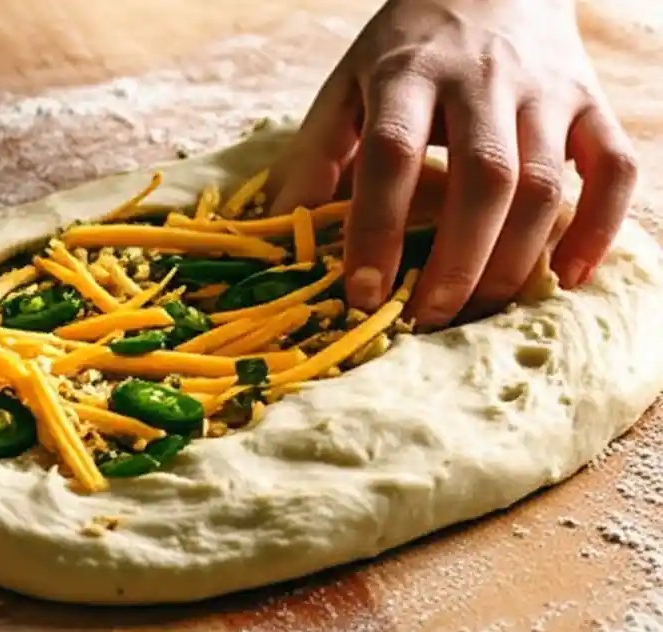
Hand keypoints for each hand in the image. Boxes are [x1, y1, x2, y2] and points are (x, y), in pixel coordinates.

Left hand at [270, 0, 637, 325]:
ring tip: (475, 308)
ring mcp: (546, 91)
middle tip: (427, 316)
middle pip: (483, 177)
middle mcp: (483, 79)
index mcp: (409, 73)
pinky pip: (615, 169)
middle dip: (456, 259)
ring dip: (513, 258)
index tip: (362, 292)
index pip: (392, 154)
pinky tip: (566, 275)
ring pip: (546, 184)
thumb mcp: (348, 84)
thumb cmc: (409, 50)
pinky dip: (600, 228)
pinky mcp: (593, 102)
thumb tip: (282, 226)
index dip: (376, 229)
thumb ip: (317, 152)